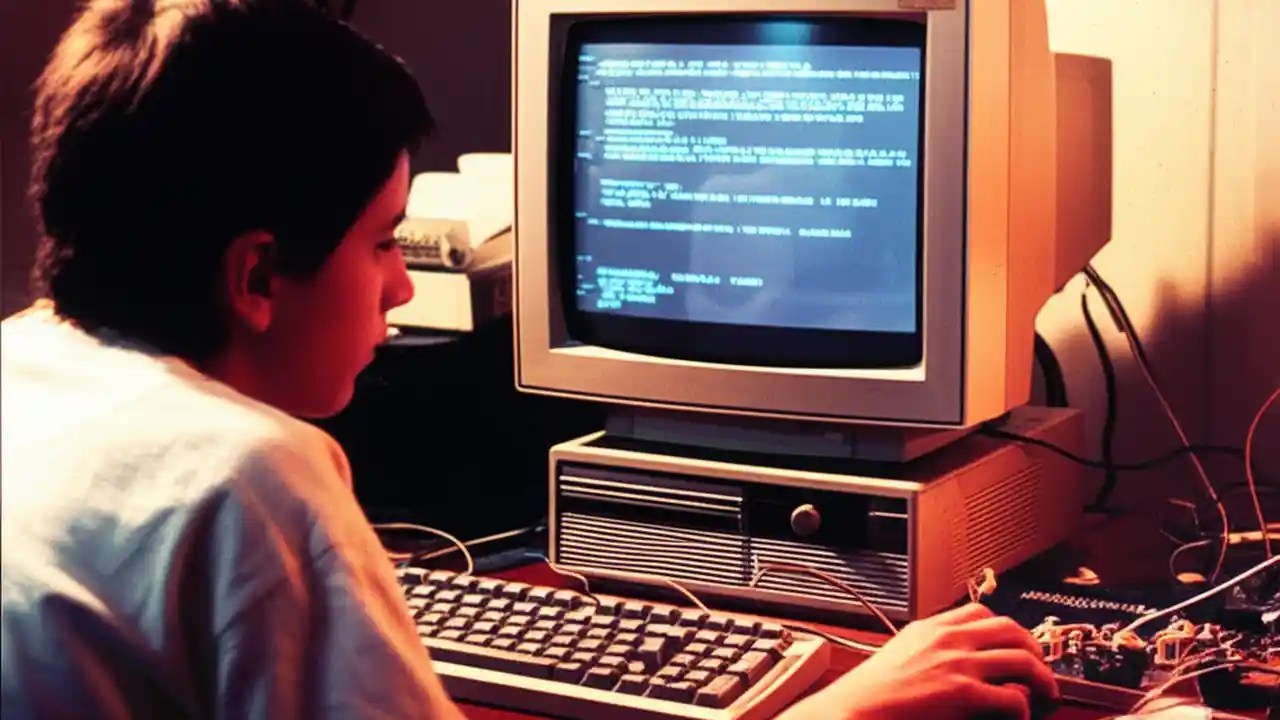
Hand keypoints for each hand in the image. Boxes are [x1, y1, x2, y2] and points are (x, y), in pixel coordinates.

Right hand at [778, 603, 1058, 719]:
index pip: (981, 612)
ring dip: (1043, 682)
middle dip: (1035, 651)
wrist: (851, 713)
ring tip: (1046, 698)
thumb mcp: (898, 657)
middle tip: (1041, 673)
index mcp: (930, 628)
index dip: (1007, 630)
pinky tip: (1017, 717)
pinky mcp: (963, 694)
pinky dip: (1024, 709)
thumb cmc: (869, 696)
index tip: (1016, 646)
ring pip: (1023, 661)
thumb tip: (953, 662)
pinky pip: (1013, 698)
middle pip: (1011, 630)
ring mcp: (957, 664)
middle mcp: (947, 639)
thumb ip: (927, 651)